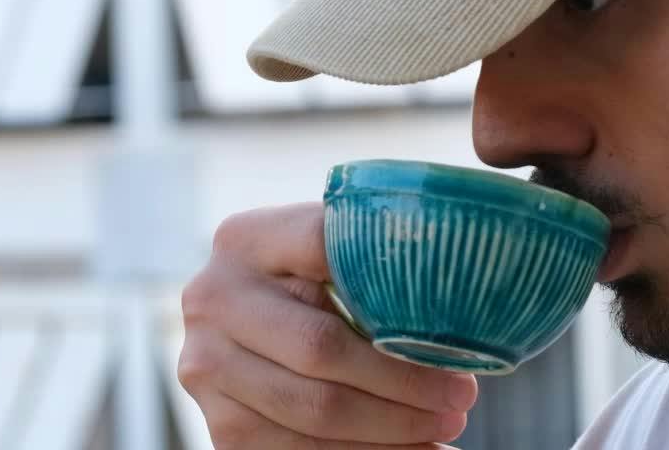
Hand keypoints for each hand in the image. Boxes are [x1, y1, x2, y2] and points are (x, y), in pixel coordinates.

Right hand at [177, 202, 479, 447]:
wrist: (248, 327)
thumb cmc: (313, 284)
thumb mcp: (329, 252)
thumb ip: (366, 253)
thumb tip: (457, 281)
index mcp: (245, 239)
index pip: (322, 246)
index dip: (393, 284)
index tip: (453, 323)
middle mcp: (212, 299)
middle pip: (320, 346)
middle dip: (402, 380)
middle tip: (461, 397)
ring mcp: (207, 366)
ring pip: (314, 410)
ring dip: (392, 428)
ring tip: (444, 428)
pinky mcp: (219, 426)